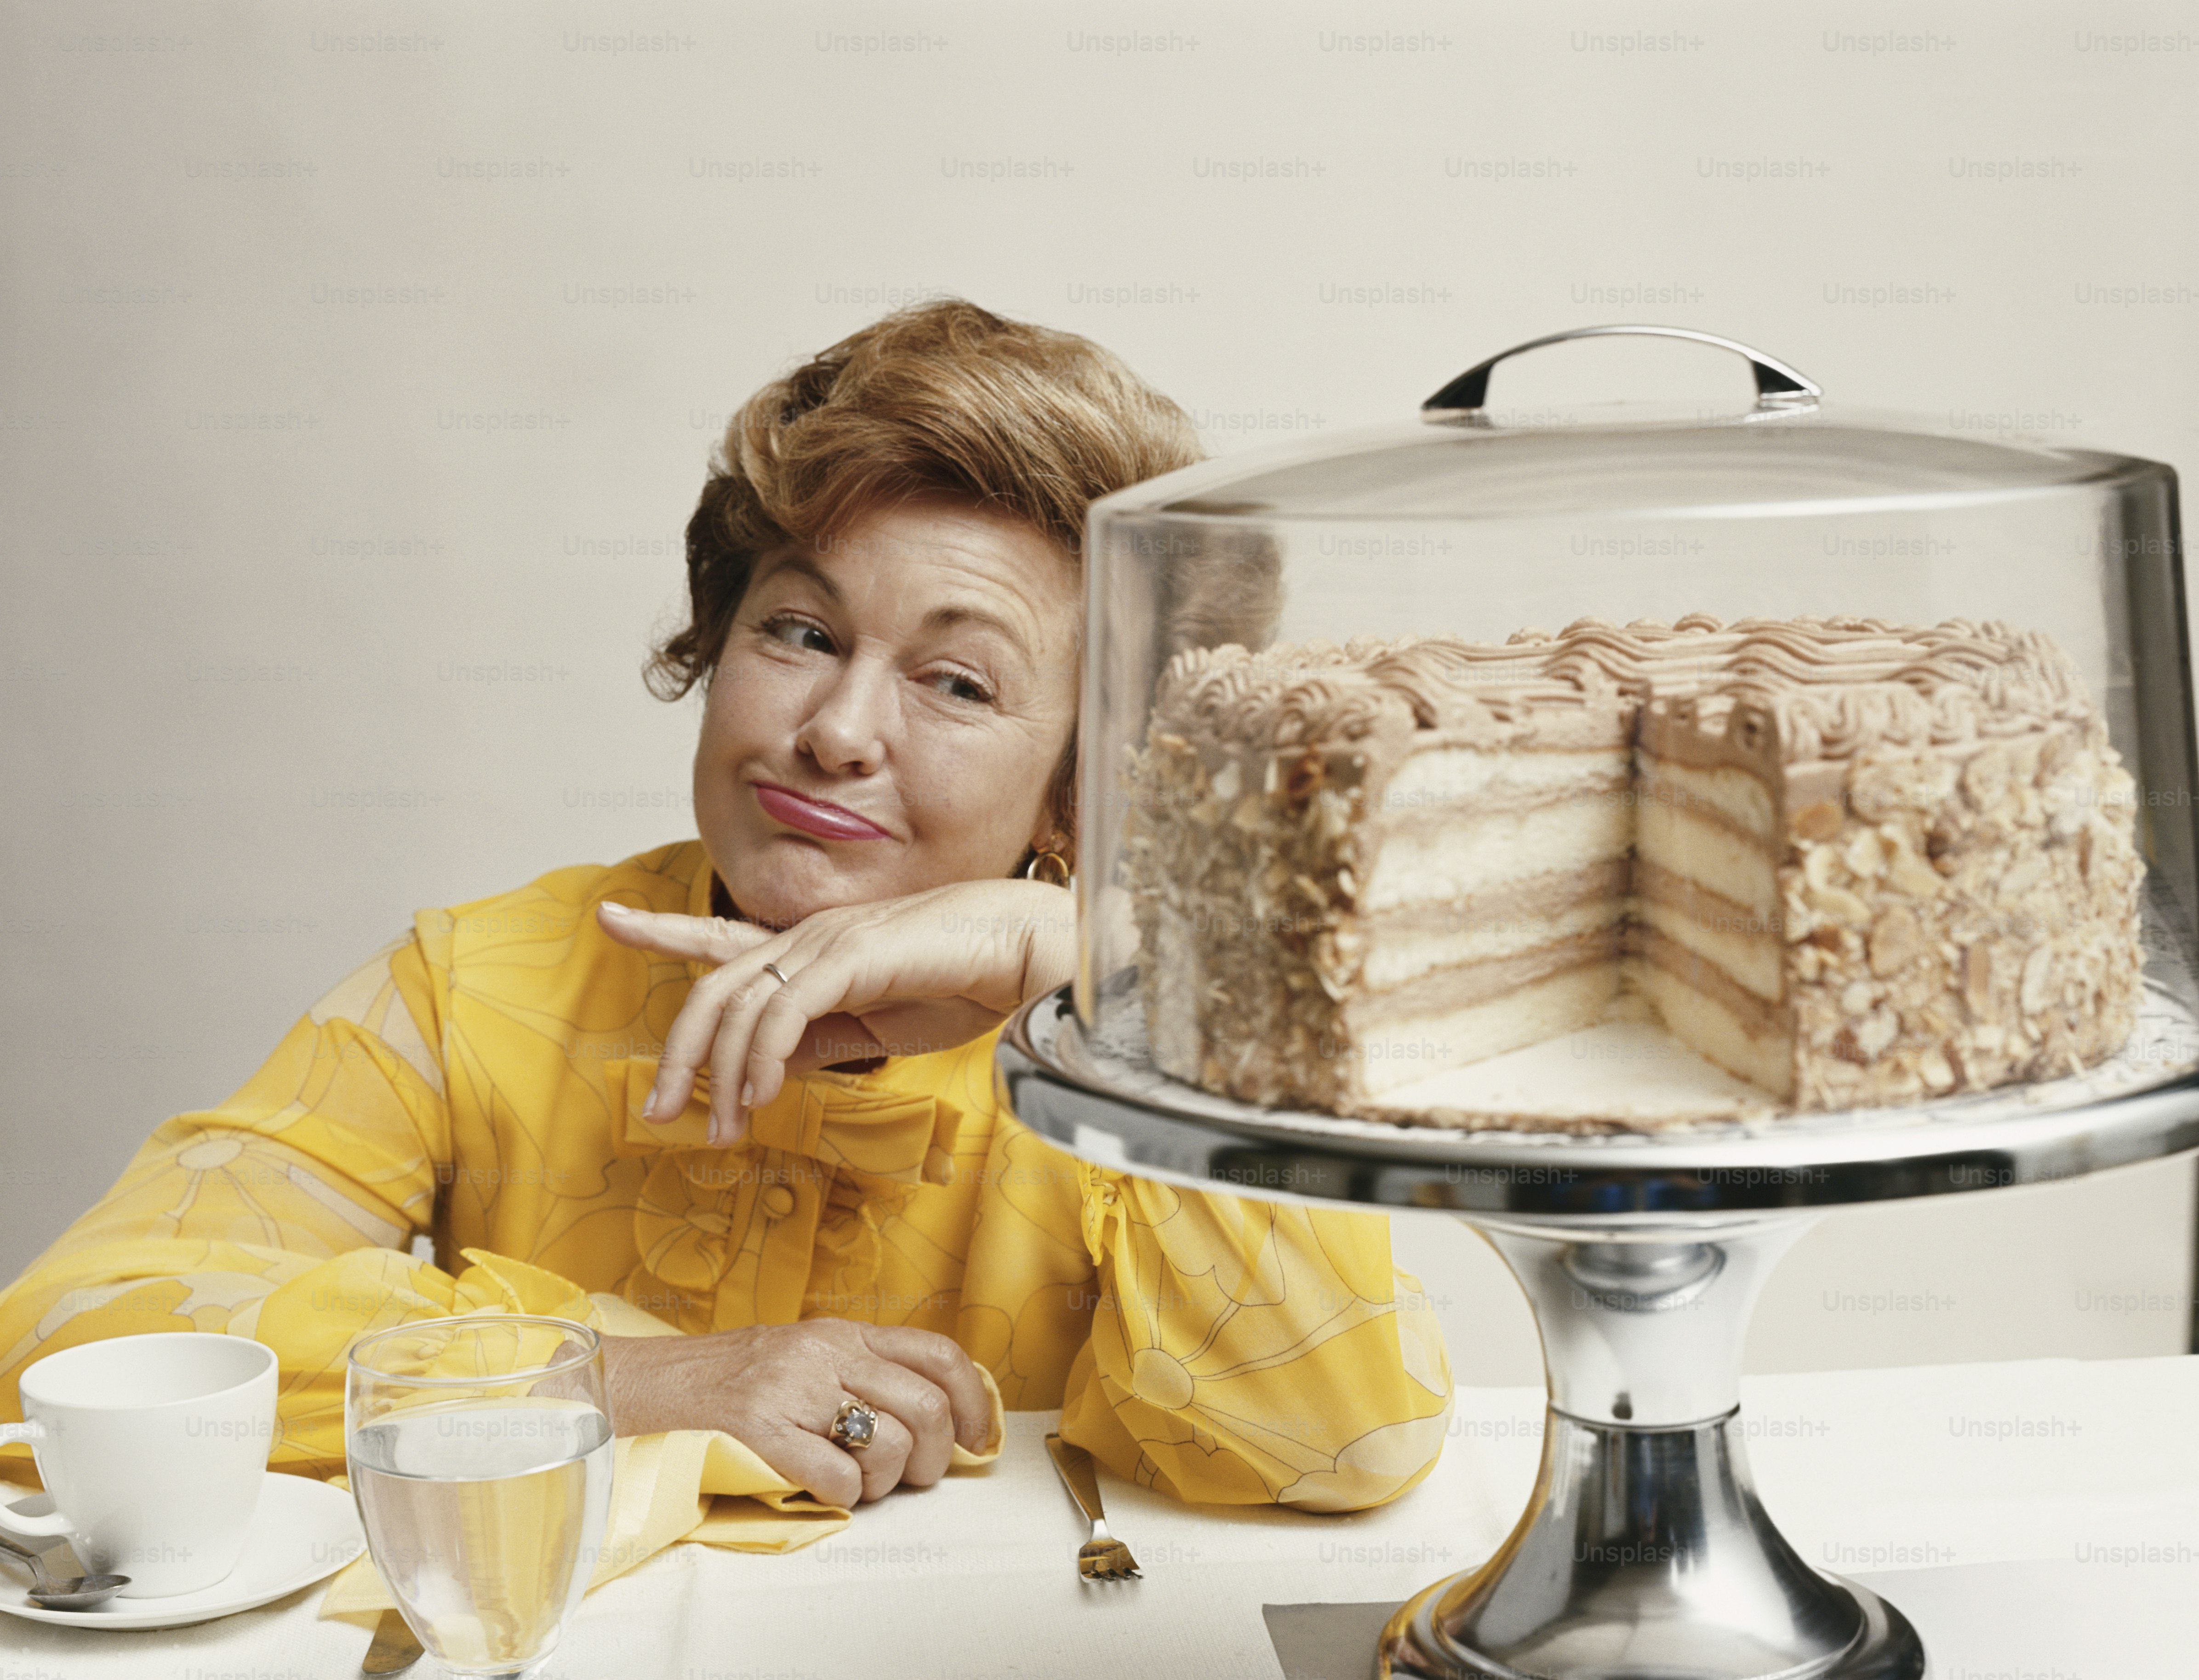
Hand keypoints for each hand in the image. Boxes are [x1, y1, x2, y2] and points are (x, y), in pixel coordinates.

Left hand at [596, 878, 1074, 1145]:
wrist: (1022, 952)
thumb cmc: (961, 983)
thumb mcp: (873, 1029)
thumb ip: (817, 1042)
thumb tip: (764, 1072)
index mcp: (813, 951)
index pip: (722, 937)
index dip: (663, 931)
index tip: (610, 918)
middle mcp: (808, 937)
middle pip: (713, 988)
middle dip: (678, 1051)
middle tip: (657, 1111)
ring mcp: (826, 942)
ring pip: (738, 1004)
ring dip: (719, 1073)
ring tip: (718, 1128)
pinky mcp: (849, 956)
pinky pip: (783, 1010)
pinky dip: (762, 1056)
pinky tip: (762, 1096)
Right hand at [600, 1320, 993, 1506]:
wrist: (669, 1380)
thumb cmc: (750, 1378)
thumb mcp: (817, 1353)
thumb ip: (873, 1372)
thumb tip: (944, 1414)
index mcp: (848, 1334)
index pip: (938, 1354)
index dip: (973, 1401)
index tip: (975, 1438)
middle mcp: (827, 1354)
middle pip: (925, 1407)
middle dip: (932, 1455)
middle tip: (913, 1474)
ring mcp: (795, 1390)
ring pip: (888, 1444)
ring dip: (885, 1481)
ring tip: (860, 1481)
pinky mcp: (764, 1431)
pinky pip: (837, 1477)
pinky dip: (845, 1496)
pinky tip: (827, 1488)